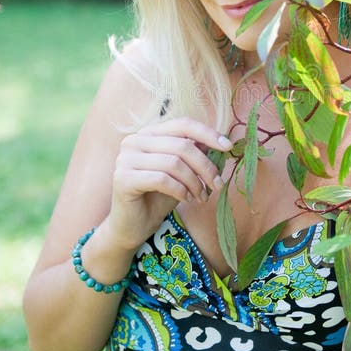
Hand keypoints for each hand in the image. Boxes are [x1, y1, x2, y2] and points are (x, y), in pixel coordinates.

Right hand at [106, 116, 231, 250]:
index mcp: (149, 133)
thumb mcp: (182, 173)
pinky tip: (187, 200)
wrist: (133, 226)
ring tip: (202, 197)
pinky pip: (162, 179)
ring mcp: (125, 158)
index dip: (207, 133)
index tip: (228, 147)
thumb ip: (195, 154)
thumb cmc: (158, 197)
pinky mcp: (122, 178)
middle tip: (218, 185)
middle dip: (205, 166)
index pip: (182, 124)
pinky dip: (180, 190)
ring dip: (195, 182)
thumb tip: (219, 141)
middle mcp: (134, 141)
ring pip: (173, 163)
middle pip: (181, 145)